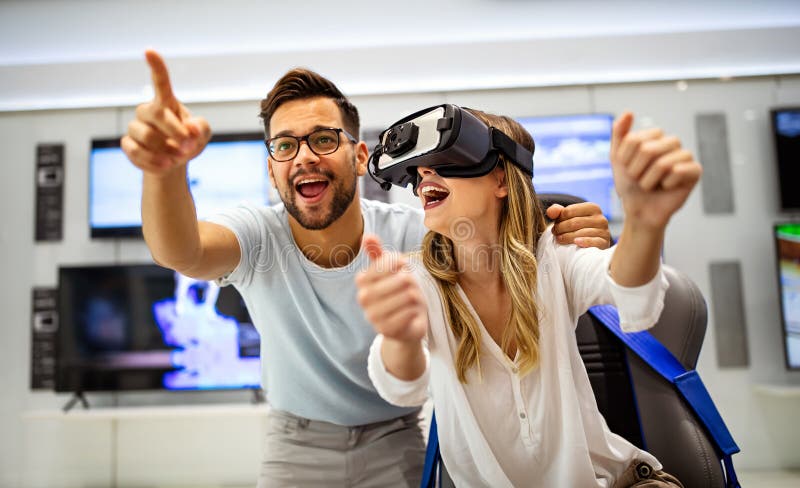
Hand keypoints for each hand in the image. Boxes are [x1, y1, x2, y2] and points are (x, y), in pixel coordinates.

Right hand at [120, 49, 210, 176]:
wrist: (174, 161)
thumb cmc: (188, 141)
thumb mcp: (202, 134)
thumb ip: (202, 128)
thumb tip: (191, 129)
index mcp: (166, 102)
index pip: (160, 81)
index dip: (156, 66)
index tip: (149, 51)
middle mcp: (147, 110)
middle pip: (156, 114)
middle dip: (175, 131)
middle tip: (189, 146)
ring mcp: (135, 127)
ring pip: (146, 135)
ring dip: (166, 150)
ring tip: (178, 157)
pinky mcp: (127, 144)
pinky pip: (136, 152)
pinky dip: (154, 162)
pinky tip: (166, 165)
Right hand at [355, 235, 427, 342]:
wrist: (404, 324)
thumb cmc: (397, 293)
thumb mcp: (389, 271)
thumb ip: (378, 253)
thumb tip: (367, 236)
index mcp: (362, 280)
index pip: (388, 262)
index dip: (402, 263)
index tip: (404, 268)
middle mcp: (363, 297)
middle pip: (402, 279)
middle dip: (413, 282)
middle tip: (410, 288)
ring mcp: (372, 315)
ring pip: (408, 295)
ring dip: (416, 297)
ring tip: (411, 301)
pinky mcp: (385, 329)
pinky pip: (409, 312)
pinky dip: (415, 311)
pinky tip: (411, 313)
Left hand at [547, 202, 610, 248]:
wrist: (591, 245)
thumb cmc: (578, 228)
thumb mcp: (567, 218)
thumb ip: (557, 212)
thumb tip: (550, 211)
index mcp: (592, 208)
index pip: (569, 211)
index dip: (559, 219)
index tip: (555, 225)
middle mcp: (601, 218)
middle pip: (574, 222)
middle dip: (561, 228)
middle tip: (555, 233)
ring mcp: (604, 231)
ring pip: (581, 233)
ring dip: (566, 237)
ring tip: (559, 239)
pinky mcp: (604, 243)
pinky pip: (594, 242)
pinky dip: (584, 242)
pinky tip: (576, 242)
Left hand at [610, 112, 701, 228]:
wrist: (639, 210)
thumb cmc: (630, 184)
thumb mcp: (617, 159)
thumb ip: (620, 135)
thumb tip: (628, 112)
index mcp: (653, 136)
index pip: (634, 139)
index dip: (626, 159)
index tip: (627, 169)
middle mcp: (671, 142)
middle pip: (648, 149)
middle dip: (636, 171)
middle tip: (639, 179)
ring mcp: (685, 155)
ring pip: (662, 163)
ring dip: (649, 180)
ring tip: (651, 185)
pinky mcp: (695, 171)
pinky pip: (679, 171)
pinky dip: (666, 184)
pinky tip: (666, 187)